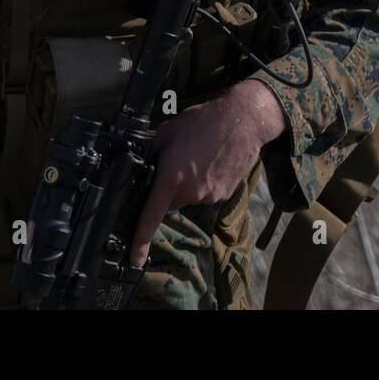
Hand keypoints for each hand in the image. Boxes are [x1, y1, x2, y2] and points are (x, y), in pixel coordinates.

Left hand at [128, 80, 285, 266]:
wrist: (243, 120)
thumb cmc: (204, 121)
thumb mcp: (167, 131)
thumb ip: (150, 152)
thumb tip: (138, 162)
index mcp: (171, 177)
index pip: (151, 216)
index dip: (140, 240)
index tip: (135, 259)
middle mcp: (190, 192)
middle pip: (169, 202)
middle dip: (167, 189)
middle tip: (175, 164)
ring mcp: (209, 195)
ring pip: (188, 198)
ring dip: (187, 184)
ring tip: (196, 158)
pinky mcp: (223, 194)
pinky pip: (204, 194)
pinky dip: (203, 182)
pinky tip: (209, 162)